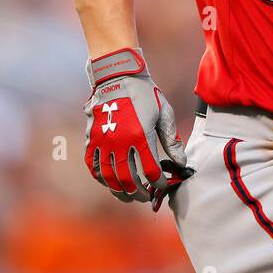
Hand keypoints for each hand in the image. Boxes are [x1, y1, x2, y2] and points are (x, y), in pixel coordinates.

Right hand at [83, 48, 192, 208]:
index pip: (151, 171)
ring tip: (128, 195)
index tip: (162, 185)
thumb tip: (181, 163)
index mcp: (141, 136)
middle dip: (139, 192)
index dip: (158, 183)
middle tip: (146, 196)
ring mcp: (103, 142)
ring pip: (109, 177)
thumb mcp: (164, 114)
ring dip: (119, 190)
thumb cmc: (145, 94)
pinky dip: (101, 178)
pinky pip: (93, 165)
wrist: (118, 76)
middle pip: (128, 179)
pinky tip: (109, 182)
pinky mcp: (91, 139)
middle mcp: (120, 142)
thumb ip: (172, 141)